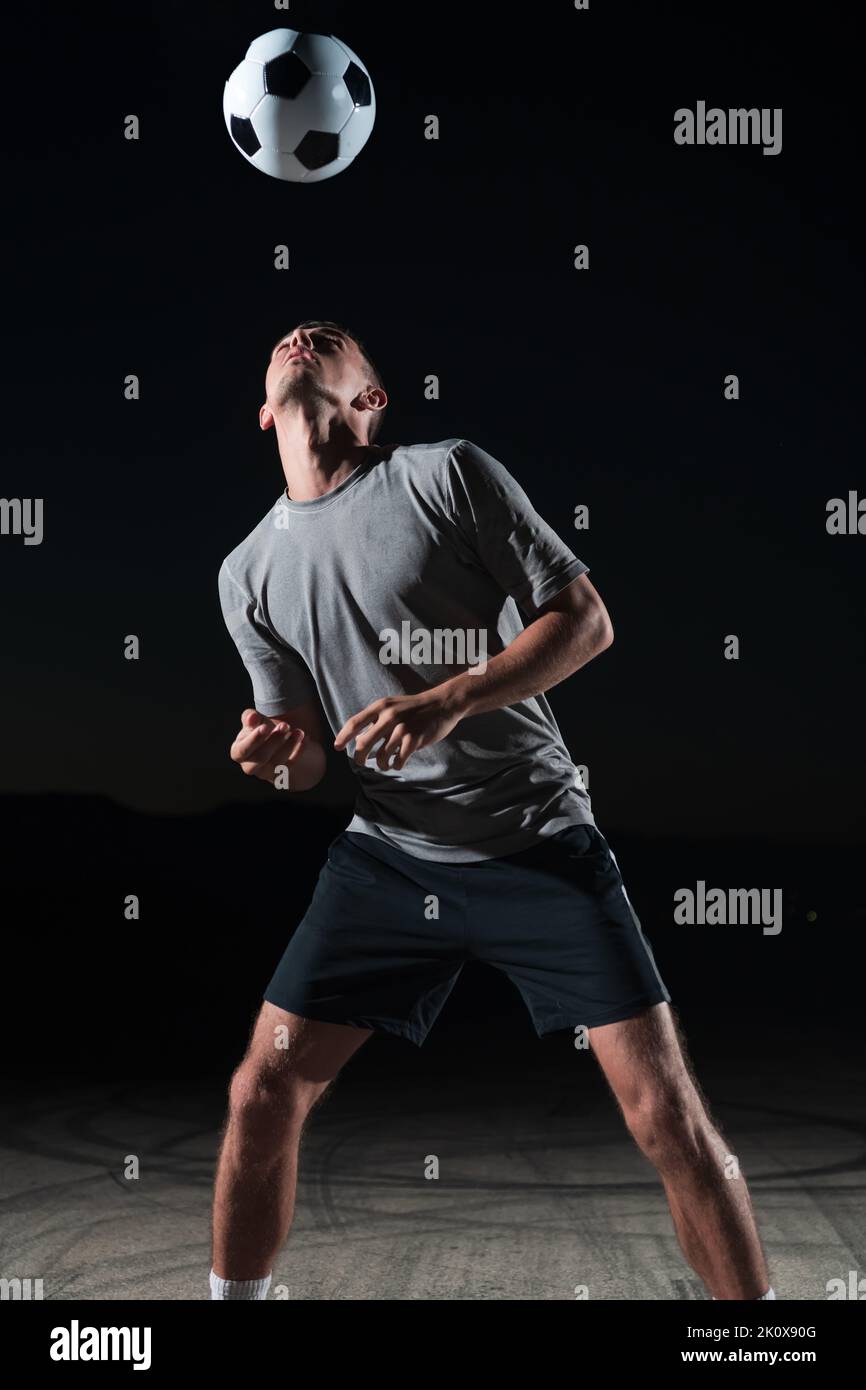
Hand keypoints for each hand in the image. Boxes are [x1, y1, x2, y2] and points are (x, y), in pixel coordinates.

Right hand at [230, 708, 305, 780]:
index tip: (265, 727)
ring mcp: (266, 773)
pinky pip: (291, 765)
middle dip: (274, 741)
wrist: (273, 741)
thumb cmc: (258, 729)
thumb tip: (252, 717)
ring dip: (290, 746)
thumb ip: (250, 717)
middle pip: (261, 758)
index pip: (243, 750)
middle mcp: (250, 766)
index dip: (254, 740)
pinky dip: (299, 751)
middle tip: (285, 725)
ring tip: (299, 731)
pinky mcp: (281, 774)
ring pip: (278, 763)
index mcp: (238, 753)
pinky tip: (305, 739)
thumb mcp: (253, 721)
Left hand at [333, 688, 464, 770]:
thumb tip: (357, 740)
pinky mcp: (415, 739)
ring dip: (381, 764)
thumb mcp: (392, 707)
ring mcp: (402, 728)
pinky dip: (396, 765)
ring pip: (382, 755)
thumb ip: (375, 721)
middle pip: (364, 743)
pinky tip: (398, 763)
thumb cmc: (414, 708)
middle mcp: (389, 716)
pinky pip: (398, 760)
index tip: (337, 747)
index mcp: (381, 706)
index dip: (343, 736)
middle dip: (360, 757)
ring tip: (385, 764)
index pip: (354, 722)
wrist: (443, 703)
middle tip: (361, 762)